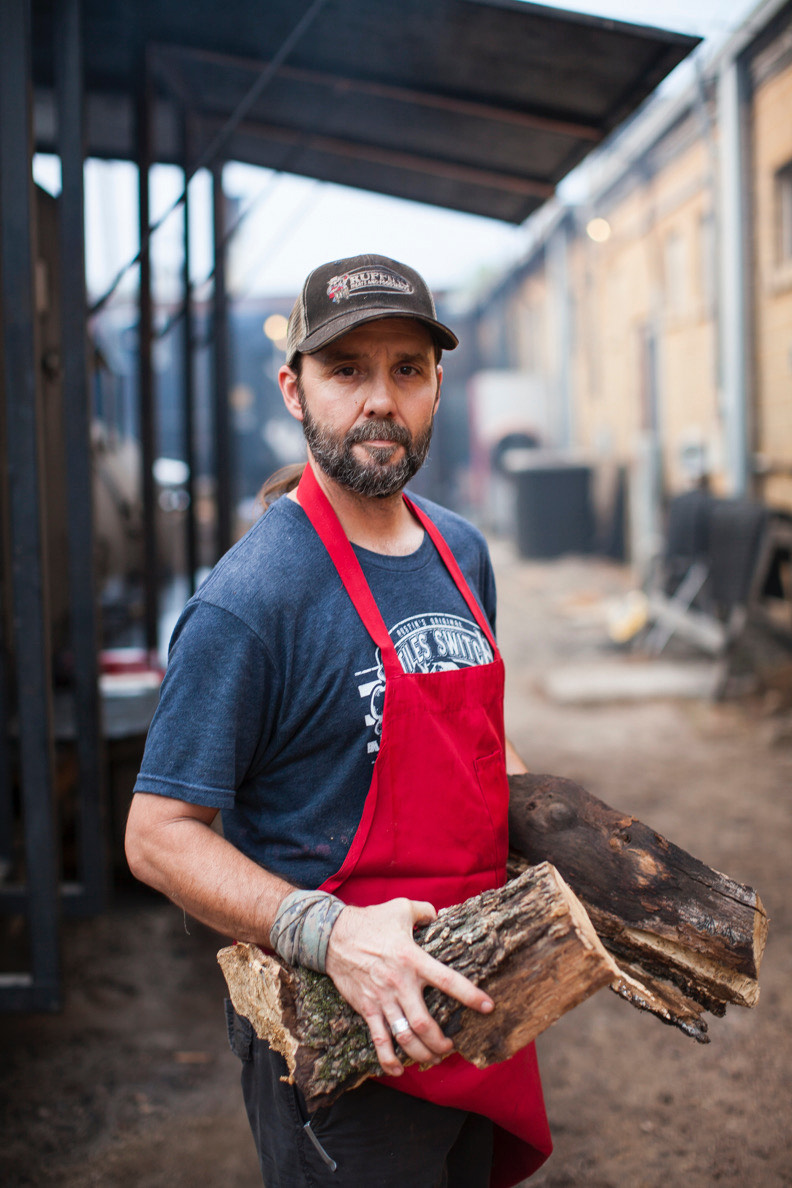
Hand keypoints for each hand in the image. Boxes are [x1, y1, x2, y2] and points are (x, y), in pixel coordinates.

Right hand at [325, 897, 493, 1076]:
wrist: (333, 936)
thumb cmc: (370, 921)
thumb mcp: (401, 907)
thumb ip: (424, 911)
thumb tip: (439, 914)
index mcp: (413, 959)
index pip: (447, 981)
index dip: (469, 995)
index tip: (488, 1007)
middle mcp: (400, 984)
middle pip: (425, 1024)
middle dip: (441, 1042)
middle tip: (452, 1046)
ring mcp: (382, 1000)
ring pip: (405, 1038)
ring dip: (422, 1054)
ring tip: (434, 1059)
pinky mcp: (367, 1009)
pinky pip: (379, 1040)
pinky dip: (389, 1060)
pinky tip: (399, 1071)